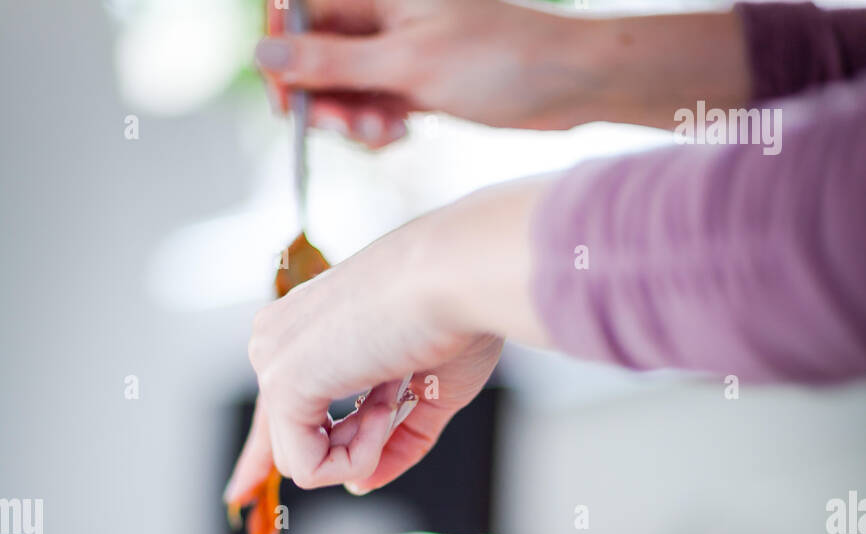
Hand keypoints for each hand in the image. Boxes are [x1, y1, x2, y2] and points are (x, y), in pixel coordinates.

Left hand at [225, 178, 547, 500]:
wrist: (458, 276)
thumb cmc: (455, 317)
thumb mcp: (427, 394)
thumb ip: (392, 442)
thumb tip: (358, 485)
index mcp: (301, 333)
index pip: (273, 409)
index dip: (257, 456)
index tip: (239, 493)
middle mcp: (276, 340)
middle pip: (286, 442)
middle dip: (354, 444)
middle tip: (399, 388)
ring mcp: (271, 358)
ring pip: (303, 461)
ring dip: (366, 445)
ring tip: (397, 388)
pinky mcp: (280, 382)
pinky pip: (309, 469)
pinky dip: (357, 455)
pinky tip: (383, 404)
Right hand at [256, 0, 604, 144]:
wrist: (566, 83)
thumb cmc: (497, 59)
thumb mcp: (405, 65)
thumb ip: (330, 63)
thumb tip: (262, 55)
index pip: (297, 13)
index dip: (282, 59)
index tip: (287, 103)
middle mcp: (381, 11)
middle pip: (314, 56)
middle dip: (324, 99)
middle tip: (355, 129)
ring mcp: (397, 47)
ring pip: (342, 88)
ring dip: (353, 121)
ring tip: (390, 134)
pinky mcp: (414, 80)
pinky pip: (371, 106)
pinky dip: (377, 128)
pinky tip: (403, 133)